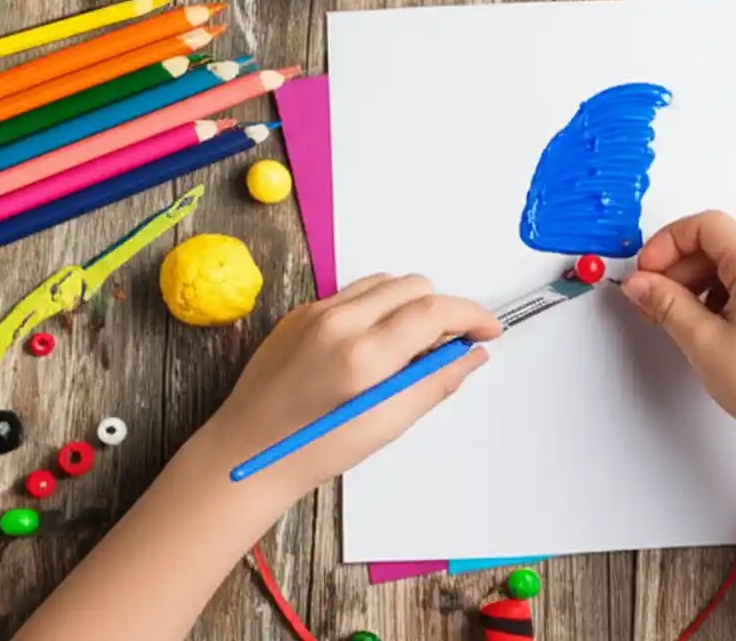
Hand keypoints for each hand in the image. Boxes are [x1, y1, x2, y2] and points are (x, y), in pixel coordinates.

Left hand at [199, 274, 501, 499]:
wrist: (246, 452)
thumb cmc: (314, 449)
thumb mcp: (386, 425)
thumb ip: (435, 383)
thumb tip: (472, 356)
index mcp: (361, 355)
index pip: (434, 312)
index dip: (471, 315)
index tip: (489, 329)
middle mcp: (337, 322)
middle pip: (414, 286)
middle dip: (442, 309)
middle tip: (451, 344)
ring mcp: (315, 313)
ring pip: (385, 282)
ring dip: (411, 303)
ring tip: (414, 345)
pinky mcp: (300, 313)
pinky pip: (354, 293)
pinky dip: (379, 307)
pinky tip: (377, 344)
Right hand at [619, 211, 735, 445]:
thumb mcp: (703, 341)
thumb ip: (665, 303)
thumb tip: (640, 284)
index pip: (706, 226)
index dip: (667, 243)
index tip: (646, 271)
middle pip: (720, 243)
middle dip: (680, 267)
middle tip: (652, 299)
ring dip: (701, 283)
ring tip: (680, 321)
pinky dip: (726, 295)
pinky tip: (710, 328)